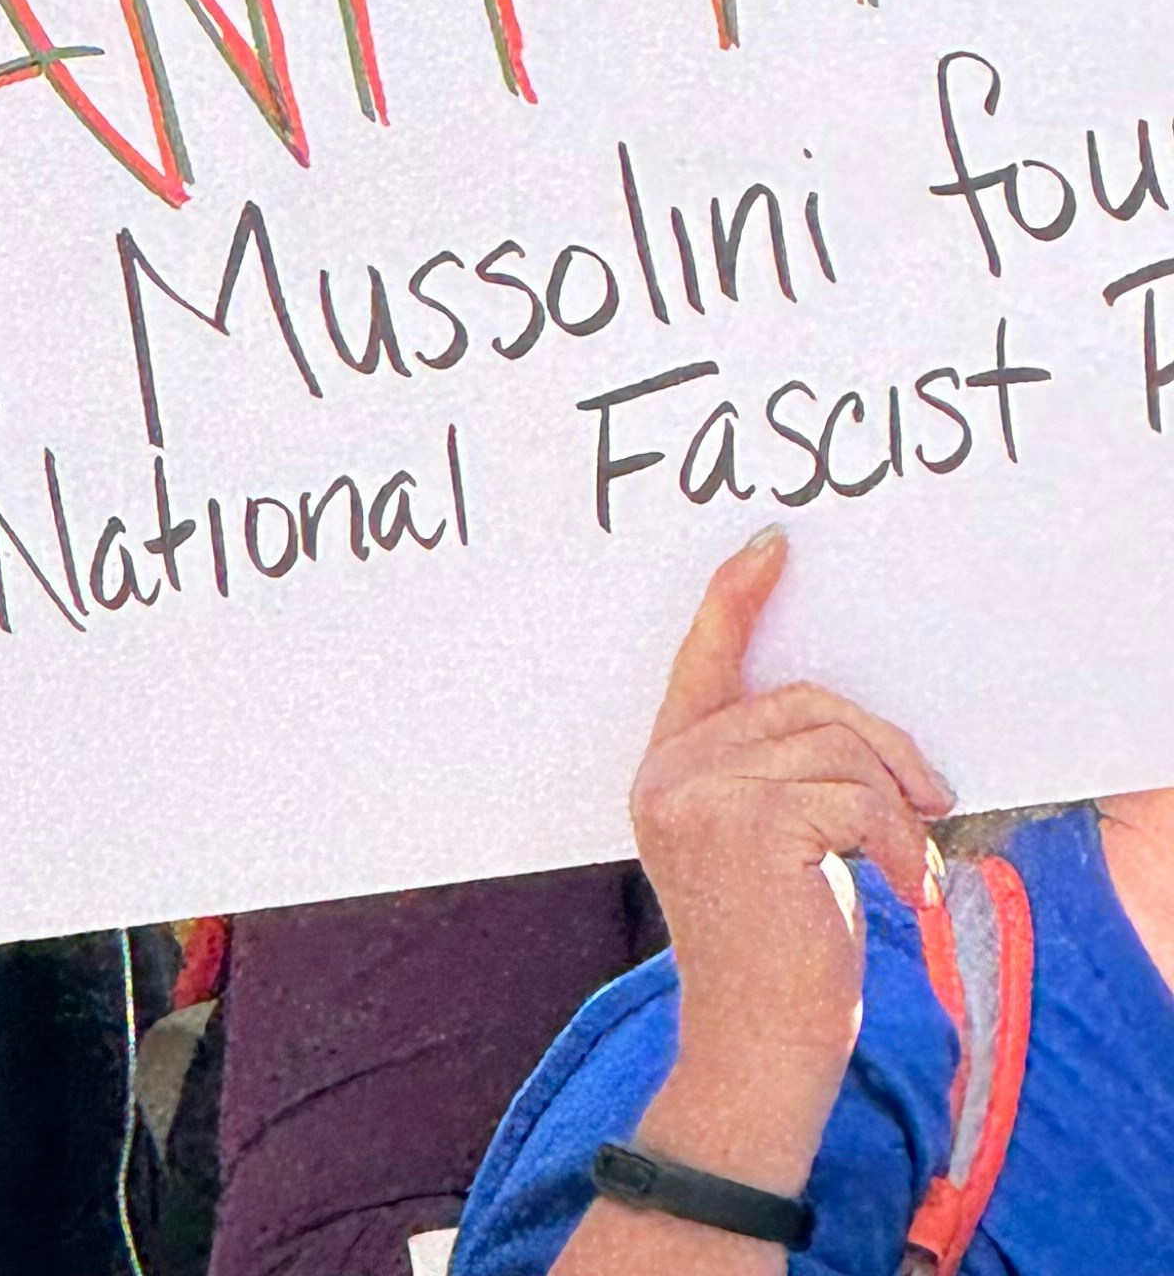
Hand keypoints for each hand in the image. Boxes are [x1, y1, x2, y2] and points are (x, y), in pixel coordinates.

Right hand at [621, 534, 948, 1194]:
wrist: (760, 1050)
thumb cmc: (777, 952)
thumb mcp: (765, 846)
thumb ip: (772, 772)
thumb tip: (844, 722)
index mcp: (665, 769)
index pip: (700, 661)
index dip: (735, 598)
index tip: (772, 546)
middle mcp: (669, 772)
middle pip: (801, 702)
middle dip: (882, 748)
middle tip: (932, 801)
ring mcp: (698, 794)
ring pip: (833, 746)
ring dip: (894, 804)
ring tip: (911, 863)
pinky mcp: (745, 824)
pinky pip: (852, 796)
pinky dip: (898, 839)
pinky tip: (905, 886)